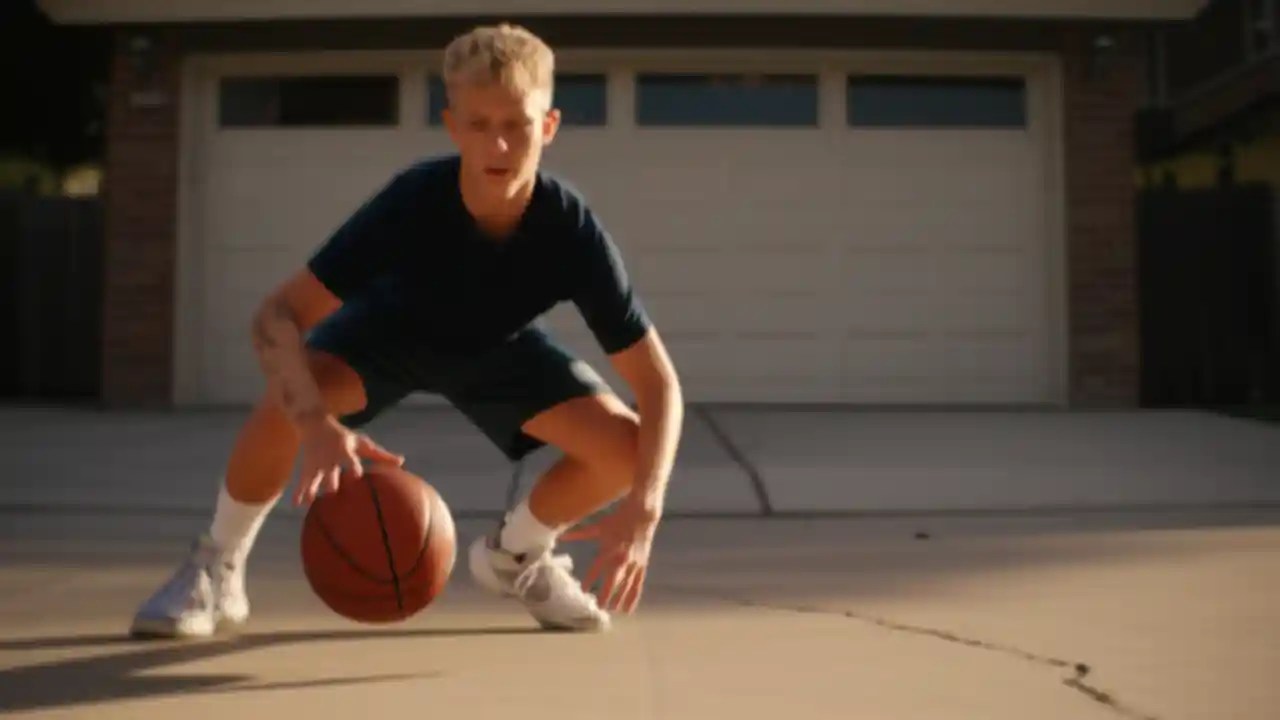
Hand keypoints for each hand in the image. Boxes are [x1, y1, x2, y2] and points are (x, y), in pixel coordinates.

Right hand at [293, 415, 404, 505]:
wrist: (314, 424)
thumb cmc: (344, 437)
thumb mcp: (362, 442)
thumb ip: (380, 455)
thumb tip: (402, 462)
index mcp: (345, 451)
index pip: (350, 459)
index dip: (353, 466)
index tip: (356, 475)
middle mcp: (330, 458)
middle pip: (330, 471)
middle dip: (332, 481)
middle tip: (333, 493)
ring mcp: (317, 463)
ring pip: (314, 478)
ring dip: (313, 489)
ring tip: (311, 503)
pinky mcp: (307, 467)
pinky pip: (303, 481)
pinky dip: (299, 492)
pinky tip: (297, 505)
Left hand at [560, 495, 662, 613]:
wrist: (641, 515)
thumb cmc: (617, 520)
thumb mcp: (598, 527)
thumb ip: (579, 534)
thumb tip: (561, 536)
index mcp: (609, 549)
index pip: (597, 568)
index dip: (590, 579)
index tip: (582, 590)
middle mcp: (622, 559)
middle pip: (613, 581)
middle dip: (606, 595)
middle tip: (598, 608)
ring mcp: (633, 564)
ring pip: (626, 586)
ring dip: (619, 599)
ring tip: (612, 611)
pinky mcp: (642, 566)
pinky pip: (638, 585)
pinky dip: (633, 598)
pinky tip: (629, 610)